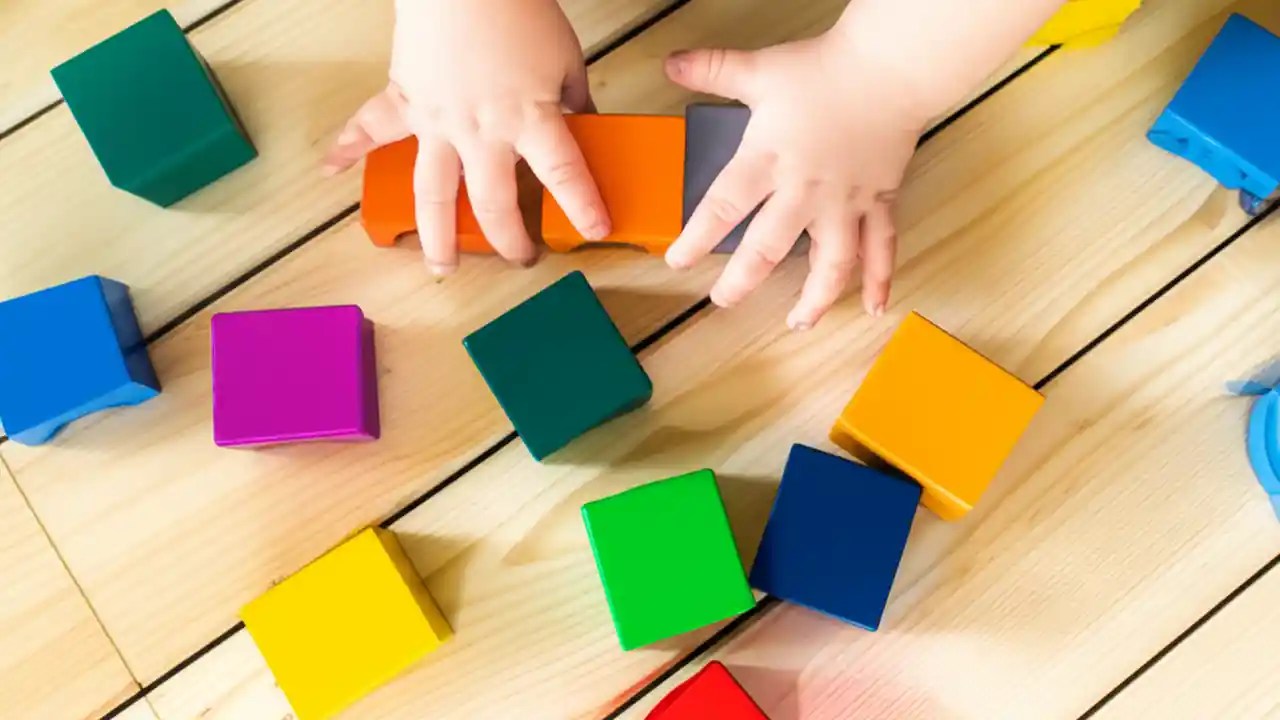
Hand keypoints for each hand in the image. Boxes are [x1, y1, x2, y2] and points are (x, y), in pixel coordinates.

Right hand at [324, 0, 609, 275]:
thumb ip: (573, 98)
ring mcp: (438, 122)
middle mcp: (481, 131)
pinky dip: (348, 146)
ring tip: (440, 267)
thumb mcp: (564, 57)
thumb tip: (585, 122)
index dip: (582, 207)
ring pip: (433, 193)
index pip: (564, 174)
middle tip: (520, 259)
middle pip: (494, 202)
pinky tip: (332, 170)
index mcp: (529, 118)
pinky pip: (373, 128)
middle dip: (508, 239)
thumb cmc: (516, 8)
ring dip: (436, 235)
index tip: (594, 231)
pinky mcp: (406, 101)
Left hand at [664, 30, 930, 328]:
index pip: (723, 207)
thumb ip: (713, 70)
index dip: (697, 239)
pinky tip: (875, 307)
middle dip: (742, 282)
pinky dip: (880, 279)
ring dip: (815, 299)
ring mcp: (845, 203)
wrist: (891, 67)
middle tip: (722, 301)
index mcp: (769, 160)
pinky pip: (881, 248)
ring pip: (831, 263)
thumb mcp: (760, 69)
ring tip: (799, 323)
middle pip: (768, 249)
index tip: (678, 263)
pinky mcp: (879, 202)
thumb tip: (671, 62)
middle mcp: (805, 191)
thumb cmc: (824, 69)